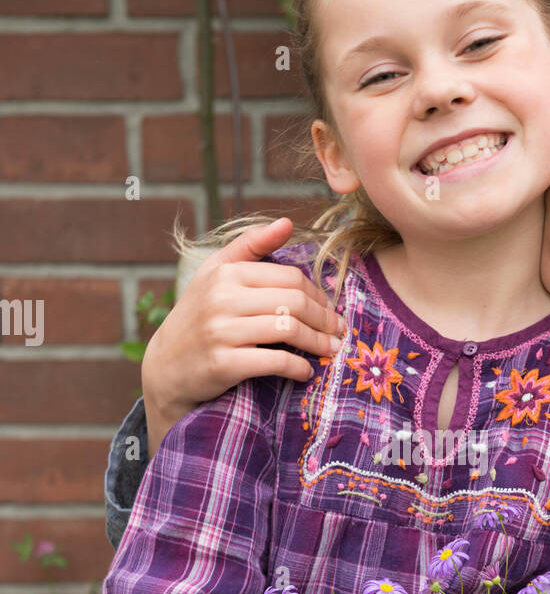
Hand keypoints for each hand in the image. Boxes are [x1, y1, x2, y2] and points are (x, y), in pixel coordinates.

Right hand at [142, 217, 345, 435]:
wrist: (166, 364)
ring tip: (331, 348)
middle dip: (324, 318)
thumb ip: (251, 246)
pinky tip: (306, 370)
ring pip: (288, 329)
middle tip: (339, 330)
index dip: (318, 293)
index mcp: (226, 272)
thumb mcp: (216, 272)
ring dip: (318, 342)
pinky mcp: (224, 364)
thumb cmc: (198, 314)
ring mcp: (222, 332)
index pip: (290, 277)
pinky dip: (298, 367)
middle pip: (294, 301)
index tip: (330, 308)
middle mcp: (223, 298)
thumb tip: (288, 223)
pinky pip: (275, 361)